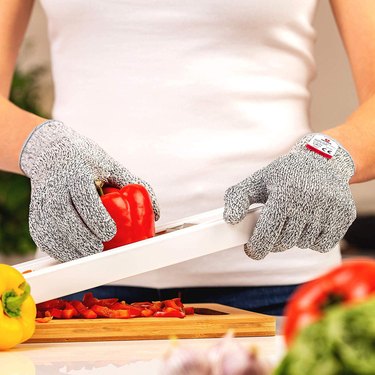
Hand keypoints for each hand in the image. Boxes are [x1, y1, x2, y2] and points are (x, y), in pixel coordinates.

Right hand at [20, 120, 159, 261]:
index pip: (84, 200)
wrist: (48, 152)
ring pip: (52, 233)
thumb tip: (156, 212)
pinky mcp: (34, 216)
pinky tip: (74, 253)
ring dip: (71, 250)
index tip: (110, 233)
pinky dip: (60, 251)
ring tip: (90, 255)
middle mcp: (54, 189)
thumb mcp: (110, 164)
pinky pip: (45, 239)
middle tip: (100, 250)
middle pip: (65, 219)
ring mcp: (41, 203)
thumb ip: (134, 185)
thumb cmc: (84, 159)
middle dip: (83, 240)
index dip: (96, 220)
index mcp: (75, 173)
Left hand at [223, 134, 355, 259]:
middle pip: (284, 242)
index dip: (257, 247)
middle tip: (272, 228)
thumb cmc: (285, 174)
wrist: (323, 160)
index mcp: (285, 193)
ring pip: (303, 244)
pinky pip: (323, 245)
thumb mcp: (257, 180)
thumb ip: (237, 198)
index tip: (252, 250)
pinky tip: (309, 223)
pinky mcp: (346, 215)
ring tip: (293, 219)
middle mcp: (310, 201)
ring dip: (294, 238)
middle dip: (274, 240)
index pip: (268, 233)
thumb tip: (230, 220)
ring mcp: (331, 209)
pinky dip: (313, 240)